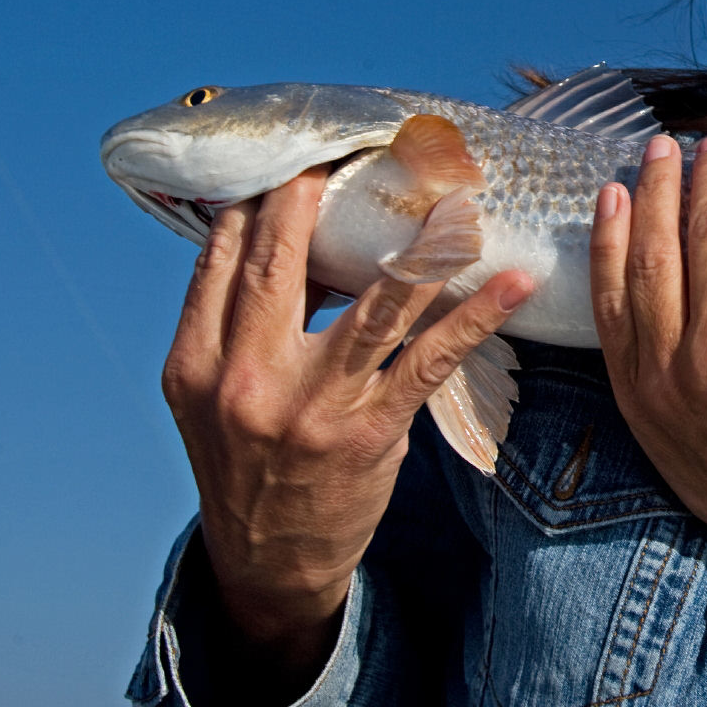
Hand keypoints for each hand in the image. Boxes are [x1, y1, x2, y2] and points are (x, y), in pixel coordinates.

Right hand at [161, 166, 532, 690]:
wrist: (269, 561)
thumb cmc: (247, 460)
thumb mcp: (211, 394)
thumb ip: (231, 320)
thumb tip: (279, 232)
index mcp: (196, 360)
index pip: (224, 255)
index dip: (264, 196)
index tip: (305, 151)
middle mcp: (247, 377)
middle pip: (282, 263)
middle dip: (319, 194)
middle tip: (363, 144)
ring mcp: (311, 406)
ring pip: (372, 305)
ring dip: (421, 247)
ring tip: (458, 201)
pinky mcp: (370, 430)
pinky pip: (430, 358)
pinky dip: (474, 314)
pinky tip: (510, 283)